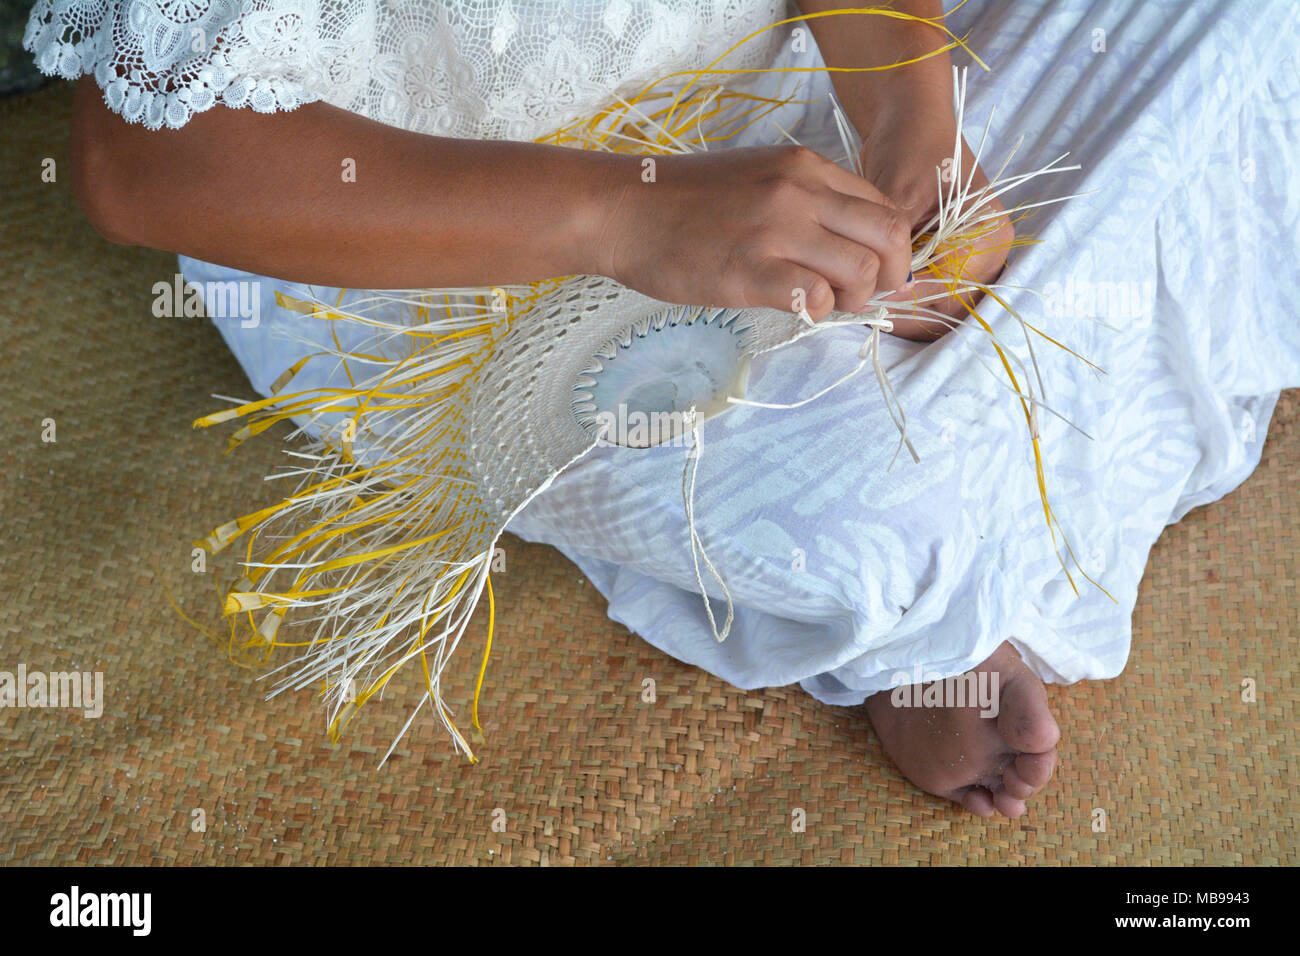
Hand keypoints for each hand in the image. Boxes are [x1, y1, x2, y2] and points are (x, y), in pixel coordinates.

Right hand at [596, 145, 913, 319]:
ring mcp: (776, 231)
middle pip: (890, 237)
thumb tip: (846, 242)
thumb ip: (806, 199)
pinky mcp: (750, 271)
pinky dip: (817, 311)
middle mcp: (799, 192)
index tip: (873, 271)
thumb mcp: (756, 176)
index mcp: (805, 167)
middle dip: (891, 276)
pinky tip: (795, 308)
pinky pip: (815, 298)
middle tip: (865, 296)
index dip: (889, 248)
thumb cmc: (682, 201)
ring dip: (855, 299)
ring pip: (863, 271)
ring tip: (824, 303)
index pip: (883, 206)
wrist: (622, 209)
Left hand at [866, 135, 1015, 339]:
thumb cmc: (911, 146)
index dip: (904, 303)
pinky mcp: (944, 257)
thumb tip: (879, 296)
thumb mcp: (901, 198)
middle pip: (943, 307)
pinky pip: (924, 291)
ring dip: (897, 305)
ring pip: (931, 304)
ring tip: (859, 295)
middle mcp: (984, 255)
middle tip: (858, 304)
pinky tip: (867, 286)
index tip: (866, 299)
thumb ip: (895, 247)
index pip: (946, 294)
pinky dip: (897, 293)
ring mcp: (966, 258)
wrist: (910, 118)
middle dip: (900, 310)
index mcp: (986, 239)